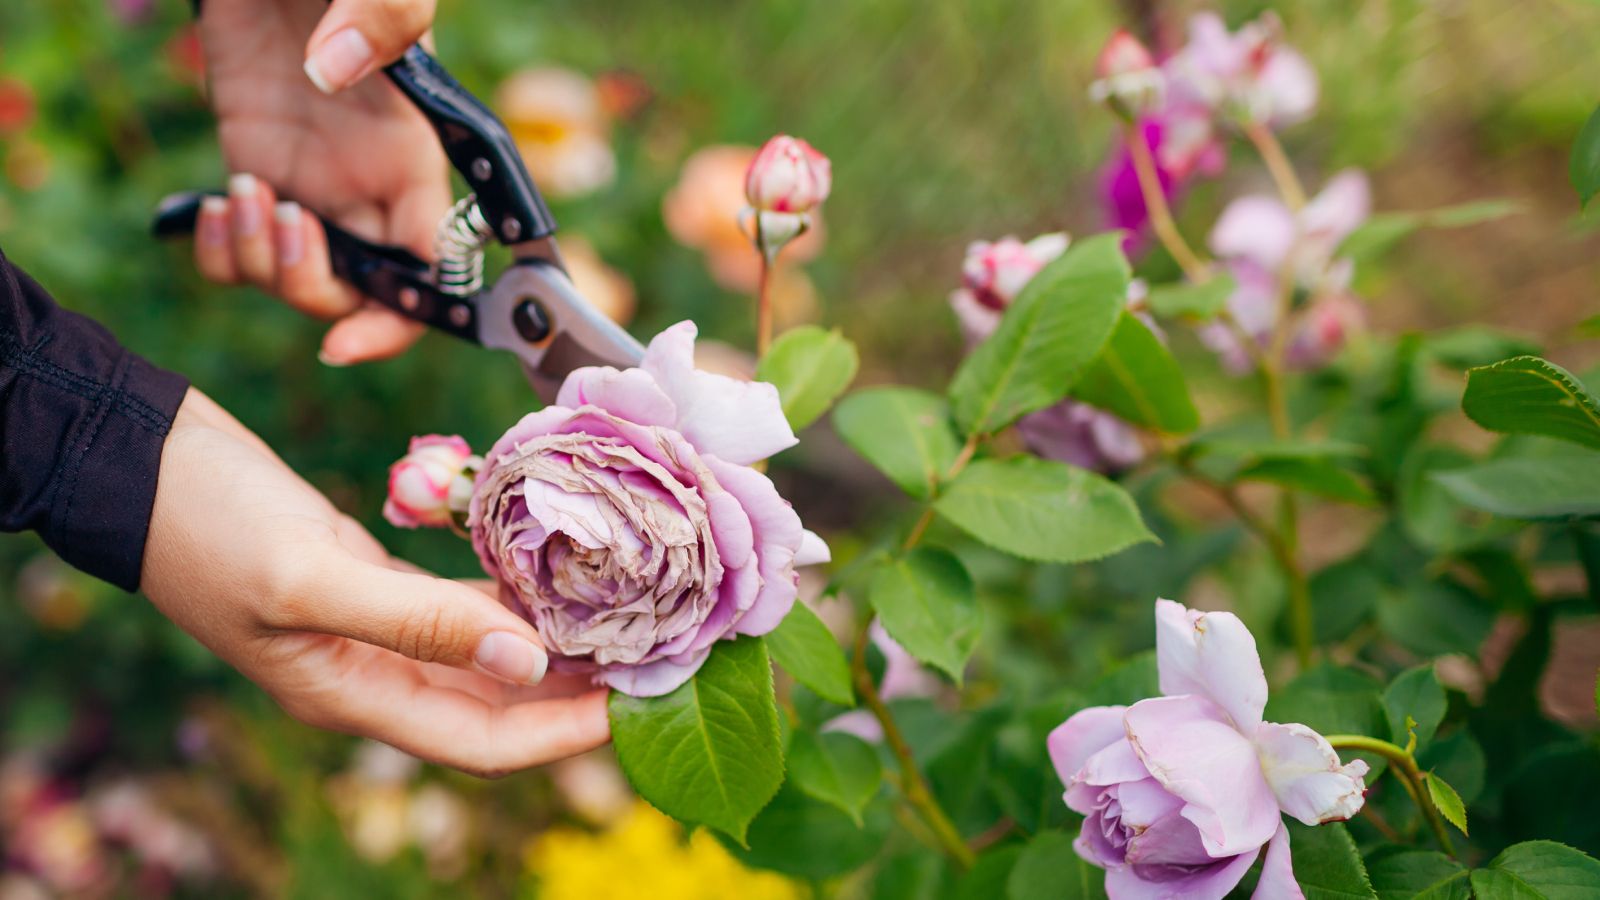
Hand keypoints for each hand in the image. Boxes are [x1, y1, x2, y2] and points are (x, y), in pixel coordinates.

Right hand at [141, 389, 609, 775]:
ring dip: (553, 636)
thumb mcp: (309, 577)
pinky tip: (560, 563)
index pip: (483, 744)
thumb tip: (527, 660)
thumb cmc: (208, 523)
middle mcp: (373, 674)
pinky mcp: (373, 579)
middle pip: (498, 705)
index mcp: (354, 696)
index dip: (565, 736)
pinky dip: (510, 587)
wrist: (139, 460)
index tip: (639, 704)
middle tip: (658, 655)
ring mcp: (373, 628)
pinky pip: (461, 598)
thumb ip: (418, 622)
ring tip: (630, 611)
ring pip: (486, 649)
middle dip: (577, 691)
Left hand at [192, 0, 448, 363]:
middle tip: (283, 220)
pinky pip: (242, 255)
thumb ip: (381, 17)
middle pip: (358, 297)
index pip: (434, 271)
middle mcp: (367, 189)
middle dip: (314, 288)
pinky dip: (220, 253)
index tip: (349, 338)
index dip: (403, 321)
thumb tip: (334, 70)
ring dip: (260, 264)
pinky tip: (212, 208)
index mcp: (414, 160)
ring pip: (295, 284)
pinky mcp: (256, 177)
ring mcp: (310, 189)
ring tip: (242, 194)